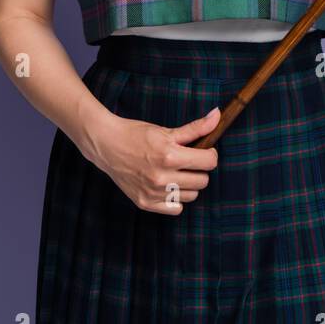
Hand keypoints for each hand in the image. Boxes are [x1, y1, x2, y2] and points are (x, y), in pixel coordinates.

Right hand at [86, 107, 220, 214]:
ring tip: (177, 172)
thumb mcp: (167, 130)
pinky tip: (169, 185)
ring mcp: (153, 193)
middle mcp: (162, 177)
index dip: (210, 155)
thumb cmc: (137, 135)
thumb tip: (217, 115)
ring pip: (192, 196)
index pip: (209, 162)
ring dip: (189, 184)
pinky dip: (176, 198)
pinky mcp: (145, 203)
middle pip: (203, 181)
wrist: (107, 145)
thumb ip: (195, 128)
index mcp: (169, 156)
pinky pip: (176, 209)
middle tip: (188, 161)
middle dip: (199, 169)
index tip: (204, 151)